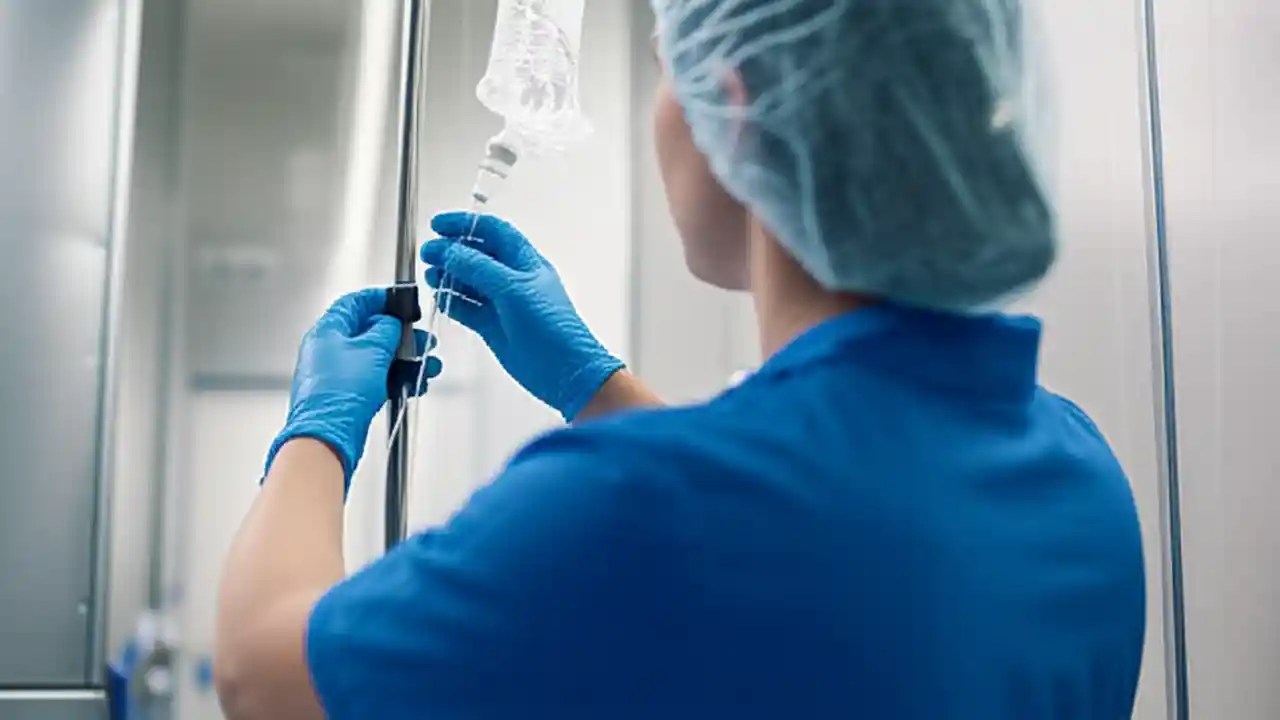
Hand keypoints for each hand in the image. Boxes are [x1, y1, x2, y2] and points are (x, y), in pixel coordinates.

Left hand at [265, 288, 441, 489]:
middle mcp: (329, 351)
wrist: (328, 436)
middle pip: (370, 332)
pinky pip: (376, 380)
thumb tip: (391, 323)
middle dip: (401, 336)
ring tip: (427, 365)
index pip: (354, 303)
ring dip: (404, 360)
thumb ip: (386, 330)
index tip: (400, 301)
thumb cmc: (338, 394)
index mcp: (327, 331)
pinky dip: (395, 379)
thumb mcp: (372, 350)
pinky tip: (414, 383)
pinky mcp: (348, 395)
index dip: (380, 299)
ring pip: (377, 359)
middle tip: (421, 339)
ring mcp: (338, 374)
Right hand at [421, 212, 623, 420]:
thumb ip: (478, 267)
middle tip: (429, 253)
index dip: (465, 224)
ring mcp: (503, 303)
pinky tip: (440, 299)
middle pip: (477, 255)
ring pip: (469, 282)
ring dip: (448, 276)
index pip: (492, 231)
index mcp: (525, 261)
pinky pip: (467, 308)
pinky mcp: (494, 326)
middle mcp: (513, 278)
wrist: (564, 371)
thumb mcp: (513, 289)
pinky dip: (452, 302)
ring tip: (430, 275)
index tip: (439, 225)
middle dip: (451, 251)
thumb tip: (449, 250)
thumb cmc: (552, 328)